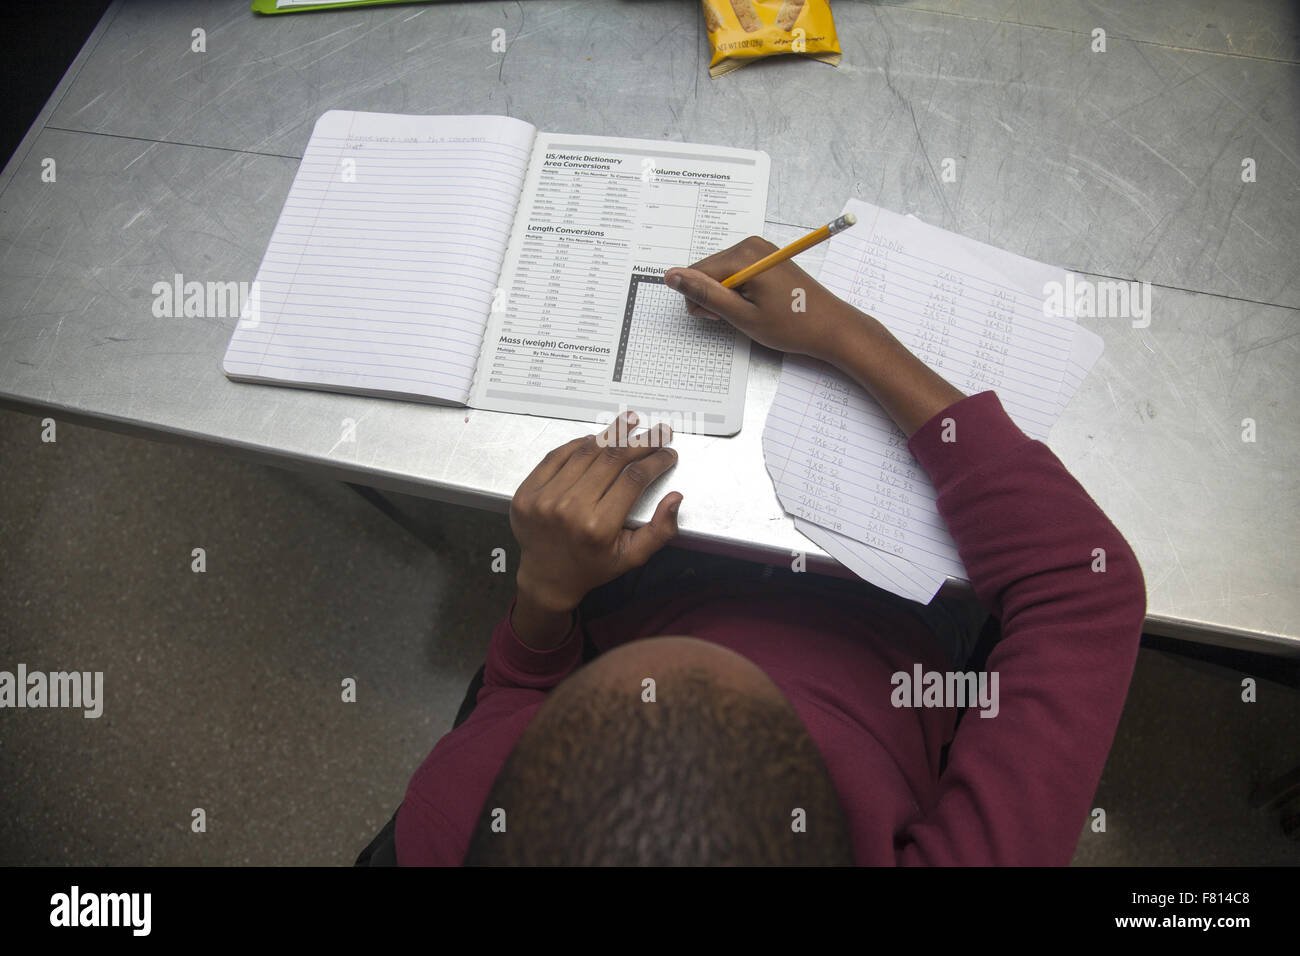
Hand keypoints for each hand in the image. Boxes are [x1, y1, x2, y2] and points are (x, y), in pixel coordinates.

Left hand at [510, 412, 681, 627]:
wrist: (547, 577)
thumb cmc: (593, 566)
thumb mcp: (632, 557)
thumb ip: (659, 530)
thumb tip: (675, 497)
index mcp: (597, 527)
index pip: (634, 479)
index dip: (656, 461)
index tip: (668, 453)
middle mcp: (569, 509)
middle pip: (612, 459)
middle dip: (641, 441)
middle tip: (658, 432)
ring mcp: (544, 498)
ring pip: (586, 452)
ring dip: (612, 434)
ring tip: (630, 422)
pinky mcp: (527, 491)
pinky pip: (557, 455)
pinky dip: (580, 443)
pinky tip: (598, 437)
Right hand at [664, 236, 860, 363]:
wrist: (831, 327)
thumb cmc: (792, 325)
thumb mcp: (741, 315)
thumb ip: (705, 294)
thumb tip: (672, 277)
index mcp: (743, 255)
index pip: (696, 272)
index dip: (700, 301)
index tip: (719, 318)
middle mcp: (750, 245)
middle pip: (708, 271)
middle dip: (713, 297)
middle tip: (738, 317)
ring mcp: (759, 249)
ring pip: (720, 273)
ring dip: (726, 296)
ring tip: (750, 312)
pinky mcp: (765, 257)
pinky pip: (736, 272)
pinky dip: (738, 291)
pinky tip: (756, 304)